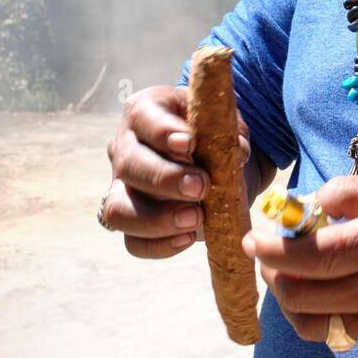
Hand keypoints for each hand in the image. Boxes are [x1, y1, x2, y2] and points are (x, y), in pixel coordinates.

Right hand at [104, 84, 250, 258]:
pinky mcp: (132, 221)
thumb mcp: (225, 125)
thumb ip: (232, 133)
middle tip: (201, 186)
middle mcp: (124, 148)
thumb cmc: (216, 137)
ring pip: (118, 209)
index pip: (142, 116)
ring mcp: (122, 188)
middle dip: (165, 178)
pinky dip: (159, 245)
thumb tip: (238, 152)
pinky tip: (189, 237)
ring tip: (195, 219)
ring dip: (156, 218)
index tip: (190, 144)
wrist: (221, 167)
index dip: (162, 132)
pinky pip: (133, 242)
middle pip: (128, 164)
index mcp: (146, 112)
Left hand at [242, 173, 357, 345]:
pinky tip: (334, 287)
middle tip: (270, 256)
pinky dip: (324, 310)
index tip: (252, 239)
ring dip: (292, 301)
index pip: (304, 257)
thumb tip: (310, 204)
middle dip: (272, 274)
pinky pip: (341, 329)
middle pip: (297, 296)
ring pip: (312, 323)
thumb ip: (349, 191)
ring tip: (293, 277)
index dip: (269, 250)